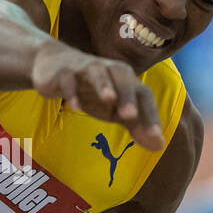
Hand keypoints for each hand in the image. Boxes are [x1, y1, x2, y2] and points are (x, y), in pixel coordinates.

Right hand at [30, 41, 163, 150]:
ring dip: (104, 84)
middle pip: (123, 76)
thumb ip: (136, 125)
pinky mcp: (64, 72)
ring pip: (98, 72)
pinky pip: (68, 79)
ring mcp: (86, 69)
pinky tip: (75, 106)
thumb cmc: (91, 90)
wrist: (54, 66)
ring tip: (108, 99)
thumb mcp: (115, 109)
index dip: (150, 114)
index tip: (155, 137)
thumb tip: (158, 146)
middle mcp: (109, 70)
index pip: (143, 94)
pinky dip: (72, 91)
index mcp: (125, 80)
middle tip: (131, 115)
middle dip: (128, 95)